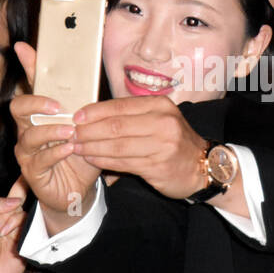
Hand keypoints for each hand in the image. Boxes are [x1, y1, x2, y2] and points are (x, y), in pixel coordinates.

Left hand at [0, 146, 26, 272]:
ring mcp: (17, 222)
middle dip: (20, 181)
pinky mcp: (27, 232)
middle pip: (14, 190)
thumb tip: (16, 201)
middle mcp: (4, 212)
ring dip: (5, 221)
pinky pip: (23, 220)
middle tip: (30, 165)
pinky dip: (13, 228)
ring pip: (17, 207)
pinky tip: (9, 239)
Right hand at [8, 42, 101, 220]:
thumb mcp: (85, 125)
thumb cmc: (80, 153)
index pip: (30, 84)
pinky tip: (69, 149)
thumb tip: (87, 76)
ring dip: (51, 131)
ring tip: (70, 131)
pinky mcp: (32, 171)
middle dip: (35, 103)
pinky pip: (39, 159)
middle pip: (18, 107)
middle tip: (57, 106)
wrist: (77, 188)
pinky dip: (55, 153)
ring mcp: (27, 151)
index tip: (24, 48)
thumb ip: (83, 103)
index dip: (26, 66)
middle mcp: (28, 129)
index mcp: (40, 113)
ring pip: (29, 135)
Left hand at [72, 97, 207, 199]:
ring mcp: (162, 145)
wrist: (202, 166)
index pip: (119, 106)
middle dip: (88, 130)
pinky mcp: (157, 166)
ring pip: (117, 145)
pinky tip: (91, 158)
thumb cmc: (173, 141)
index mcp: (160, 106)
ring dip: (92, 146)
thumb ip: (131, 115)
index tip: (76, 117)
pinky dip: (103, 160)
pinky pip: (123, 162)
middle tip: (71, 134)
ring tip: (76, 147)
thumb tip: (92, 115)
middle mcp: (163, 122)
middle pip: (115, 125)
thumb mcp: (159, 119)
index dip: (94, 112)